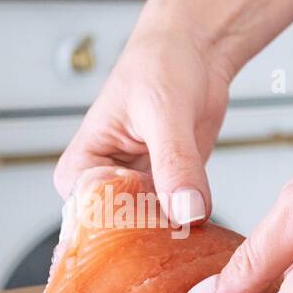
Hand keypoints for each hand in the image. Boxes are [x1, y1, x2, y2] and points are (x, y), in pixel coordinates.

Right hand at [53, 25, 233, 224]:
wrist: (195, 53)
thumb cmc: (161, 65)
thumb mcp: (165, 112)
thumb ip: (174, 162)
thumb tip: (186, 210)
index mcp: (82, 165)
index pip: (91, 216)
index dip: (126, 227)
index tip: (161, 224)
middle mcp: (108, 184)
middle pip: (123, 233)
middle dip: (156, 239)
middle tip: (186, 235)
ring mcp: (142, 192)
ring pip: (154, 232)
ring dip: (178, 236)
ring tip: (199, 230)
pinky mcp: (172, 193)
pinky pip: (181, 222)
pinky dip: (196, 225)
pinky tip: (210, 225)